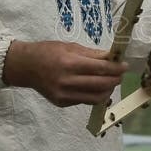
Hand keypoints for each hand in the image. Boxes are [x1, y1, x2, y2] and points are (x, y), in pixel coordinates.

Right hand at [2, 41, 127, 106]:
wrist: (25, 67)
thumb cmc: (48, 52)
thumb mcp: (70, 47)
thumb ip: (92, 54)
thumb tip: (112, 57)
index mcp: (70, 64)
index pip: (100, 69)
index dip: (116, 69)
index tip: (125, 66)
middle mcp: (67, 81)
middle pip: (101, 85)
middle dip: (115, 80)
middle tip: (120, 75)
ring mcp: (64, 95)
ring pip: (95, 98)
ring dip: (107, 91)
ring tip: (110, 82)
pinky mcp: (62, 103)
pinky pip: (85, 101)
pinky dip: (94, 95)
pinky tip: (96, 87)